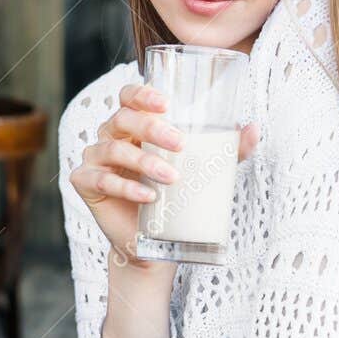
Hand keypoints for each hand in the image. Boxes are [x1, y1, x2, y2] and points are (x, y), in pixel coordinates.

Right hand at [68, 83, 257, 265]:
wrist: (157, 243)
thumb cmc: (177, 197)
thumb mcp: (204, 170)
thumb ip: (227, 150)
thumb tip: (253, 128)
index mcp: (133, 125)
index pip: (128, 96)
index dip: (142, 94)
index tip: (166, 103)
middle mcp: (110, 136)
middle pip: (122, 118)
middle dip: (151, 128)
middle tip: (180, 144)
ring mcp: (94, 159)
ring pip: (113, 149)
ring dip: (144, 161)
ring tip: (171, 179)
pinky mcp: (84, 183)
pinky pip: (100, 180)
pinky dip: (126, 187)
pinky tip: (148, 196)